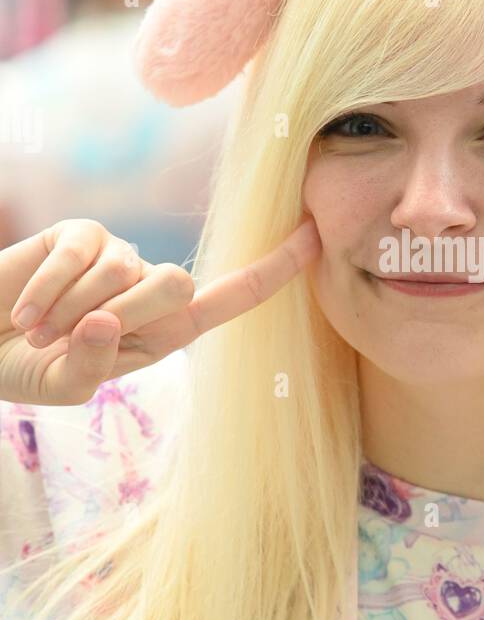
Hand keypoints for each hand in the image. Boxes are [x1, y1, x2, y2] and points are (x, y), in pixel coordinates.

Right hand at [0, 215, 321, 404]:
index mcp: (165, 329)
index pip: (230, 298)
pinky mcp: (80, 234)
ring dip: (72, 307)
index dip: (274, 269)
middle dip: (125, 315)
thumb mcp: (63, 385)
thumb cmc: (30, 368)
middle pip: (176, 283)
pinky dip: (49, 288)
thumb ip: (90, 363)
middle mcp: (150, 287)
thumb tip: (105, 319)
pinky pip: (79, 253)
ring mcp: (117, 255)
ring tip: (37, 331)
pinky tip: (23, 312)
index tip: (317, 235)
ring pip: (123, 269)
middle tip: (67, 339)